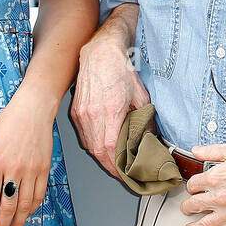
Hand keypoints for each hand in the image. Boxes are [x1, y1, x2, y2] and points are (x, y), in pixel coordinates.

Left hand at [0, 93, 52, 225]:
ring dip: (19, 221)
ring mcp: (32, 170)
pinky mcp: (45, 168)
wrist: (33, 110)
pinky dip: (33, 207)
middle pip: (8, 205)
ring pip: (26, 204)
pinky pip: (39, 194)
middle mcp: (14, 169)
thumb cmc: (6, 124)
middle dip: (2, 224)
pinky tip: (28, 214)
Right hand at [69, 35, 149, 179]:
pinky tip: (103, 147)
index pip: (111, 147)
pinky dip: (93, 145)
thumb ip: (145, 119)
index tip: (127, 173)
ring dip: (101, 157)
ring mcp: (81, 113)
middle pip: (98, 151)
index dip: (118, 165)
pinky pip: (83, 135)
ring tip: (114, 164)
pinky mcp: (75, 111)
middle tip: (122, 173)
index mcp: (110, 109)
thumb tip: (150, 138)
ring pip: (89, 145)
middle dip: (111, 166)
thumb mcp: (140, 95)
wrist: (101, 52)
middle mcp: (91, 113)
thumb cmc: (120, 70)